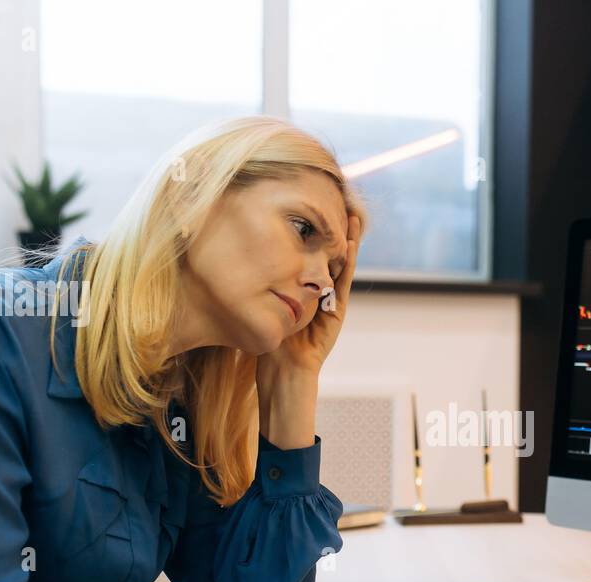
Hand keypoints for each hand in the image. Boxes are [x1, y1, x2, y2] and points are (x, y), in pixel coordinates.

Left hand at [258, 212, 361, 378]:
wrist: (285, 370)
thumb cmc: (272, 342)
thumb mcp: (265, 304)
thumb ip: (262, 285)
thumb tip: (238, 260)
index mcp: (306, 289)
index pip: (313, 255)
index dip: (315, 233)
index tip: (314, 208)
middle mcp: (322, 291)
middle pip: (331, 254)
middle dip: (335, 230)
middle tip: (340, 203)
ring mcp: (333, 300)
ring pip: (342, 263)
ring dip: (349, 240)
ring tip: (352, 216)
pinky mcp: (339, 311)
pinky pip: (344, 280)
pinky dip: (348, 261)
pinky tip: (349, 242)